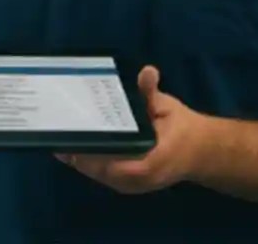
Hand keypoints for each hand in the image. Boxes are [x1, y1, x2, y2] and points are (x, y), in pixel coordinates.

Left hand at [57, 66, 212, 194]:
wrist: (200, 152)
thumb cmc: (181, 129)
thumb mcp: (167, 107)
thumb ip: (151, 93)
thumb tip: (147, 73)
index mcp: (147, 164)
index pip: (109, 163)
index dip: (87, 152)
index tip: (69, 134)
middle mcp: (136, 180)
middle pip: (96, 169)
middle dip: (76, 152)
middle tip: (57, 130)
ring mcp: (131, 186)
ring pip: (96, 174)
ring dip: (78, 157)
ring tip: (59, 135)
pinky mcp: (127, 184)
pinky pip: (101, 174)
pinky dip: (87, 161)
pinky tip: (73, 144)